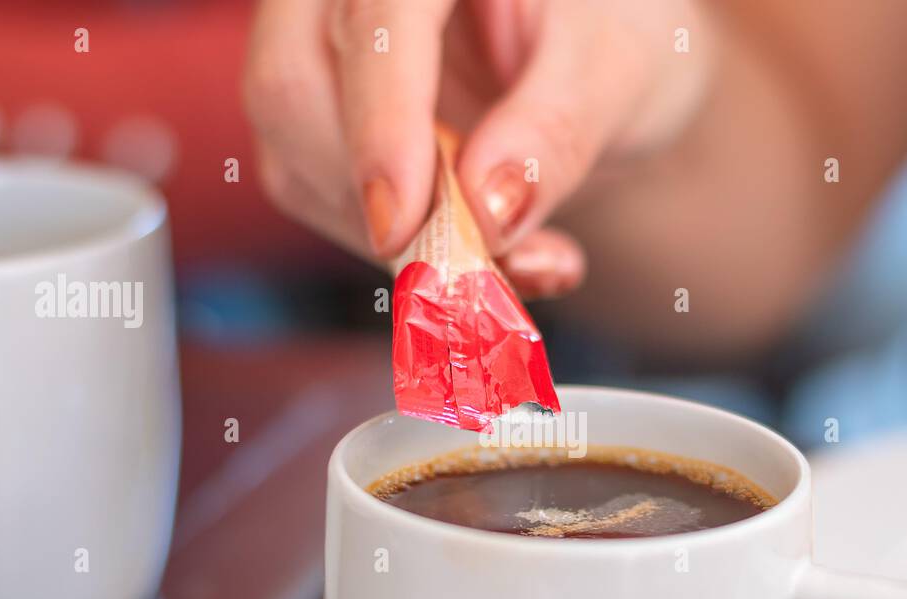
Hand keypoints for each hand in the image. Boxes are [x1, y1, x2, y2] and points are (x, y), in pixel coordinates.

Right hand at [243, 0, 711, 297]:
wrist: (590, 53)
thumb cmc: (610, 34)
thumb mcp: (618, 71)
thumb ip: (554, 132)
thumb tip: (484, 210)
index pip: (374, 20)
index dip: (381, 126)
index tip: (403, 227)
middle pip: (293, 80)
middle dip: (370, 192)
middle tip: (467, 266)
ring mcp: (315, 34)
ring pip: (287, 141)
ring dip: (376, 227)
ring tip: (496, 259)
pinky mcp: (311, 103)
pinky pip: (305, 179)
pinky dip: (376, 235)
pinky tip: (458, 245)